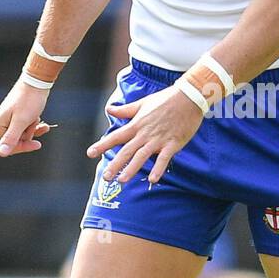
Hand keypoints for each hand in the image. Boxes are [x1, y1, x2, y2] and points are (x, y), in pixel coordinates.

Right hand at [0, 81, 55, 156]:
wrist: (37, 82)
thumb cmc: (29, 100)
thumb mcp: (21, 122)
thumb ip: (11, 138)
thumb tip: (1, 153)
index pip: (10, 146)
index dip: (24, 147)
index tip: (38, 144)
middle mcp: (1, 122)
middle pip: (17, 140)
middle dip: (29, 134)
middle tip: (35, 122)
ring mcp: (9, 118)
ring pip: (23, 134)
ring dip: (33, 129)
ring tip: (37, 117)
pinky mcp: (18, 115)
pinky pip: (26, 127)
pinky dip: (35, 126)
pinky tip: (44, 124)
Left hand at [86, 84, 203, 185]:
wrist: (188, 97)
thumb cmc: (165, 99)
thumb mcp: (142, 103)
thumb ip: (125, 110)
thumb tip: (109, 109)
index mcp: (137, 124)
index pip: (116, 136)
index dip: (102, 145)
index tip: (90, 153)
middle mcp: (145, 134)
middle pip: (127, 151)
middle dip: (115, 164)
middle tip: (106, 177)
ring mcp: (158, 140)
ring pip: (142, 156)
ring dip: (132, 169)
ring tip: (122, 180)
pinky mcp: (172, 144)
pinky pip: (164, 159)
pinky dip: (158, 168)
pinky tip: (153, 179)